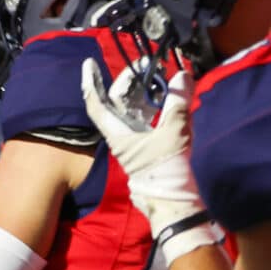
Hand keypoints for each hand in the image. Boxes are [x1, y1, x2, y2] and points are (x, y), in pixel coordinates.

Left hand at [80, 61, 212, 265]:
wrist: (178, 206)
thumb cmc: (167, 174)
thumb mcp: (174, 134)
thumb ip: (178, 104)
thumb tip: (182, 75)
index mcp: (119, 134)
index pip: (97, 104)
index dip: (91, 82)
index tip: (89, 63)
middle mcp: (126, 136)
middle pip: (121, 101)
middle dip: (132, 80)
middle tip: (147, 64)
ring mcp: (141, 142)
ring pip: (139, 109)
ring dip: (148, 91)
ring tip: (162, 75)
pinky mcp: (156, 147)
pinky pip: (154, 118)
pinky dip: (161, 105)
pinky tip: (172, 96)